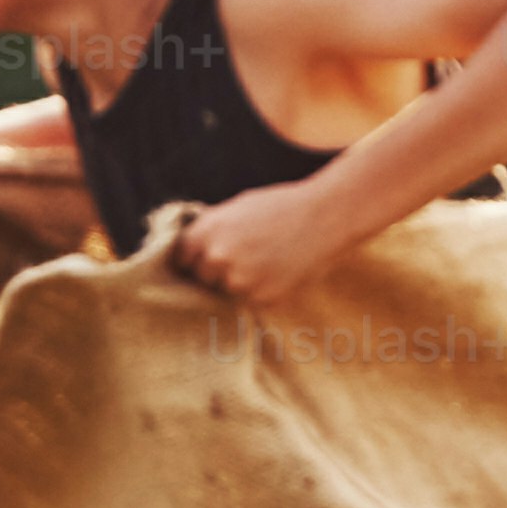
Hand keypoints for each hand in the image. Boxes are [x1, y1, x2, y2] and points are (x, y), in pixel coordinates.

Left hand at [159, 178, 361, 306]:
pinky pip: (252, 301)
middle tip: (242, 260)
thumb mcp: (236, 208)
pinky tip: (279, 272)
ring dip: (239, 284)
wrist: (326, 217)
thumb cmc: (282, 206)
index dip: (193, 259)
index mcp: (205, 233)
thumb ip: (211, 230)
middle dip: (215, 272)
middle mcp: (217, 259)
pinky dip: (261, 291)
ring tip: (264, 264)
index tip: (202, 260)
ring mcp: (240, 282)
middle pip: (201, 278)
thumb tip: (192, 251)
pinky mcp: (263, 299)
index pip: (180, 259)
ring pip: (226, 293)